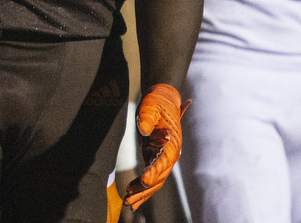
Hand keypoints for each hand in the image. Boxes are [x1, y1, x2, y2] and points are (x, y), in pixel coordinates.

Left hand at [124, 84, 187, 210]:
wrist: (162, 98)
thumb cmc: (157, 101)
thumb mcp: (151, 105)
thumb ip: (148, 118)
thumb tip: (145, 131)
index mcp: (172, 142)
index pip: (164, 161)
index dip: (155, 171)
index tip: (144, 179)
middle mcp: (171, 153)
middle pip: (160, 176)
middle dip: (145, 189)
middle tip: (130, 197)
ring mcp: (164, 157)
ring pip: (156, 180)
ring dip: (143, 192)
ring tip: (129, 201)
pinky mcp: (156, 157)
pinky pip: (151, 177)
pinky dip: (143, 188)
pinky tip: (133, 197)